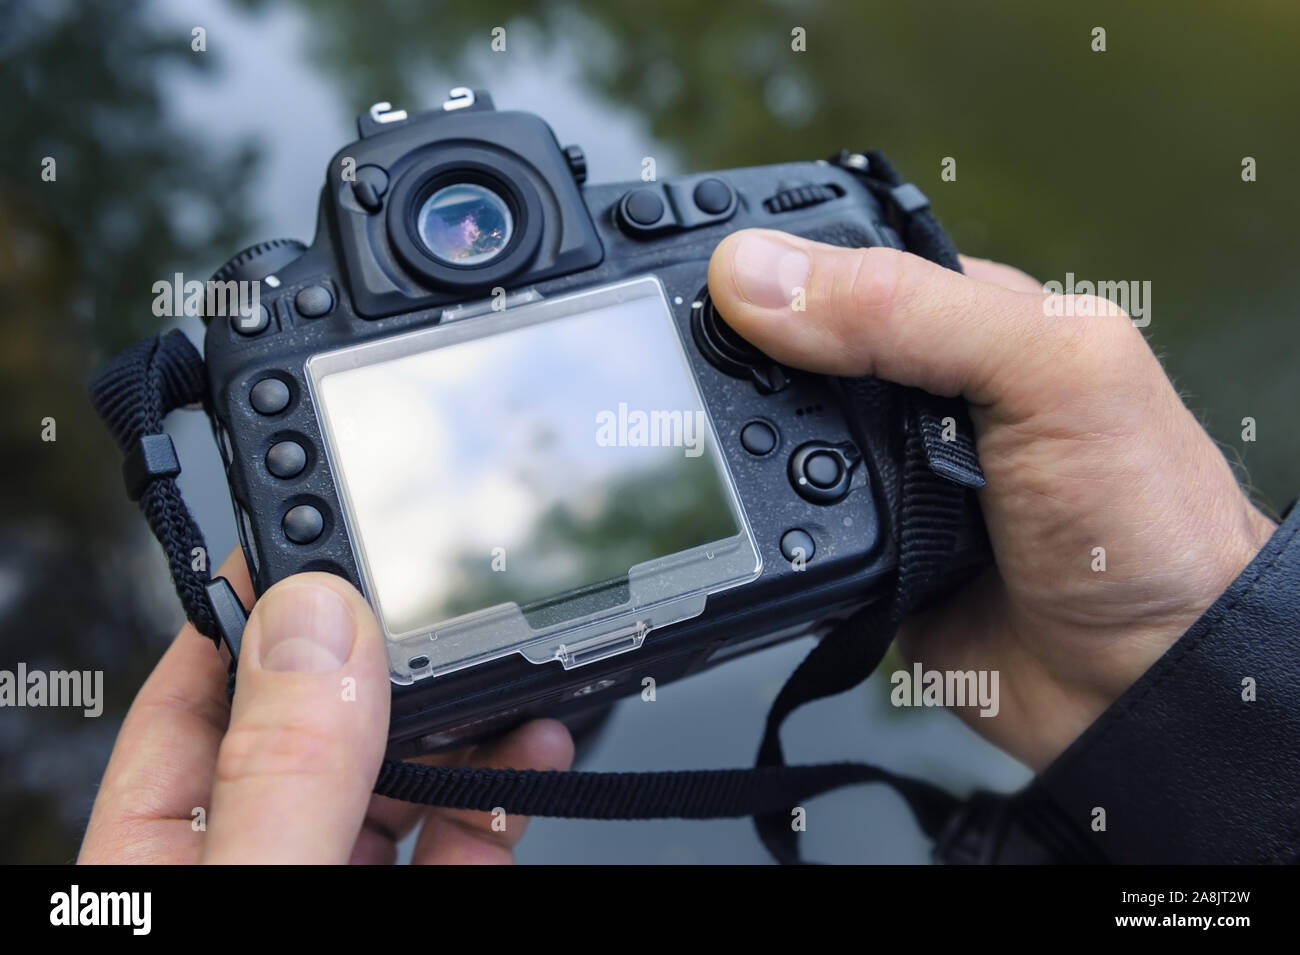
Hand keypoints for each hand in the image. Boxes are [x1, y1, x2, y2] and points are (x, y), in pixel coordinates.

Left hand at [79, 551, 573, 863]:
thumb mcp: (260, 896)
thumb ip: (286, 776)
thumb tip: (318, 622)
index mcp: (166, 856)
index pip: (193, 696)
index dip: (254, 603)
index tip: (320, 528)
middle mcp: (254, 860)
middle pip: (315, 724)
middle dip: (386, 652)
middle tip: (443, 590)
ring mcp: (338, 884)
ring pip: (400, 776)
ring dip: (465, 714)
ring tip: (510, 662)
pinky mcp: (416, 912)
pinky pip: (461, 837)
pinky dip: (503, 786)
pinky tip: (533, 748)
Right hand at [708, 230, 1276, 768]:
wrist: (1142, 686)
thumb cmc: (1144, 519)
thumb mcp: (1048, 372)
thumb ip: (912, 311)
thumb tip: (755, 275)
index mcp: (965, 319)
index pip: (843, 265)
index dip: (772, 268)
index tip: (697, 285)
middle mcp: (918, 392)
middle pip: (791, 354)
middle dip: (741, 364)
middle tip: (685, 376)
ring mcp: (884, 476)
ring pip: (771, 442)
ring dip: (743, 451)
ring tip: (713, 454)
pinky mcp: (858, 550)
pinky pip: (777, 526)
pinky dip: (756, 527)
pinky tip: (743, 522)